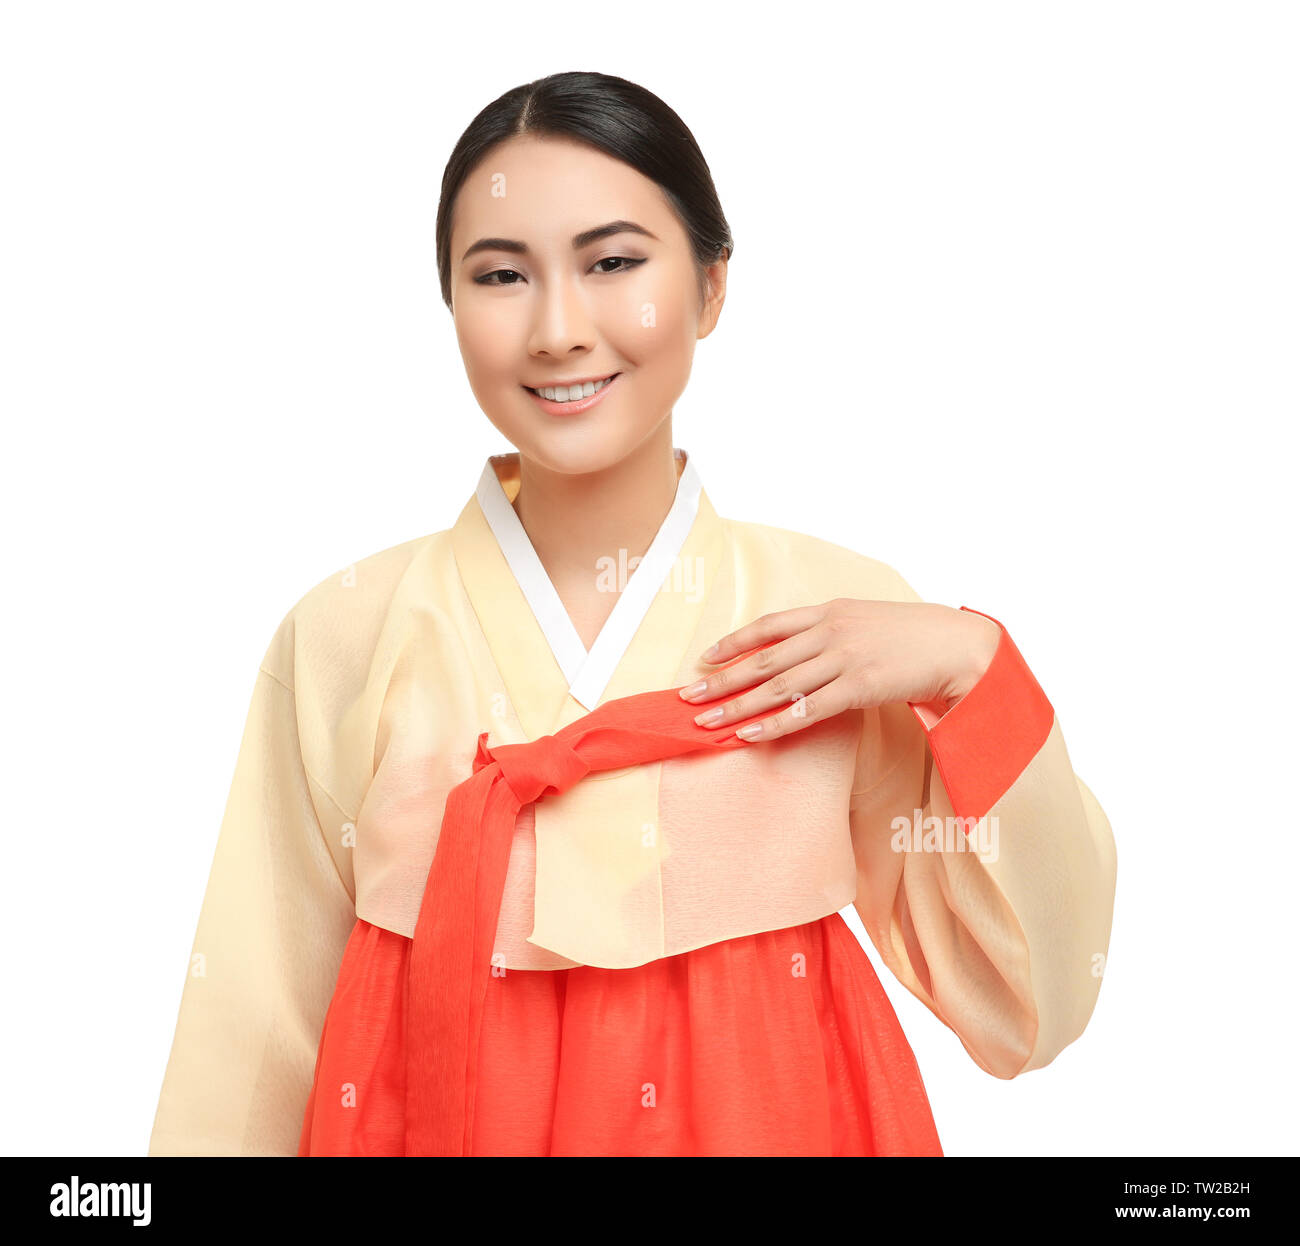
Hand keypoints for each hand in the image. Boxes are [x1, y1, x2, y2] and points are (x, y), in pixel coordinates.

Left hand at [678, 598, 1001, 741]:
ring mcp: (843, 657)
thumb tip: (803, 651)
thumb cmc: (915, 637)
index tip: (705, 657)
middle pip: (763, 658)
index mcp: (830, 610)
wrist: (959, 646)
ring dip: (738, 705)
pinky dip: (775, 723)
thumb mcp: (867, 621)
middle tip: (688, 695)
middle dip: (722, 678)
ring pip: (778, 686)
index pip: (769, 625)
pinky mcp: (859, 686)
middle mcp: (830, 630)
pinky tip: (751, 735)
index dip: (734, 642)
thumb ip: (833, 631)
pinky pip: (807, 710)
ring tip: (708, 721)